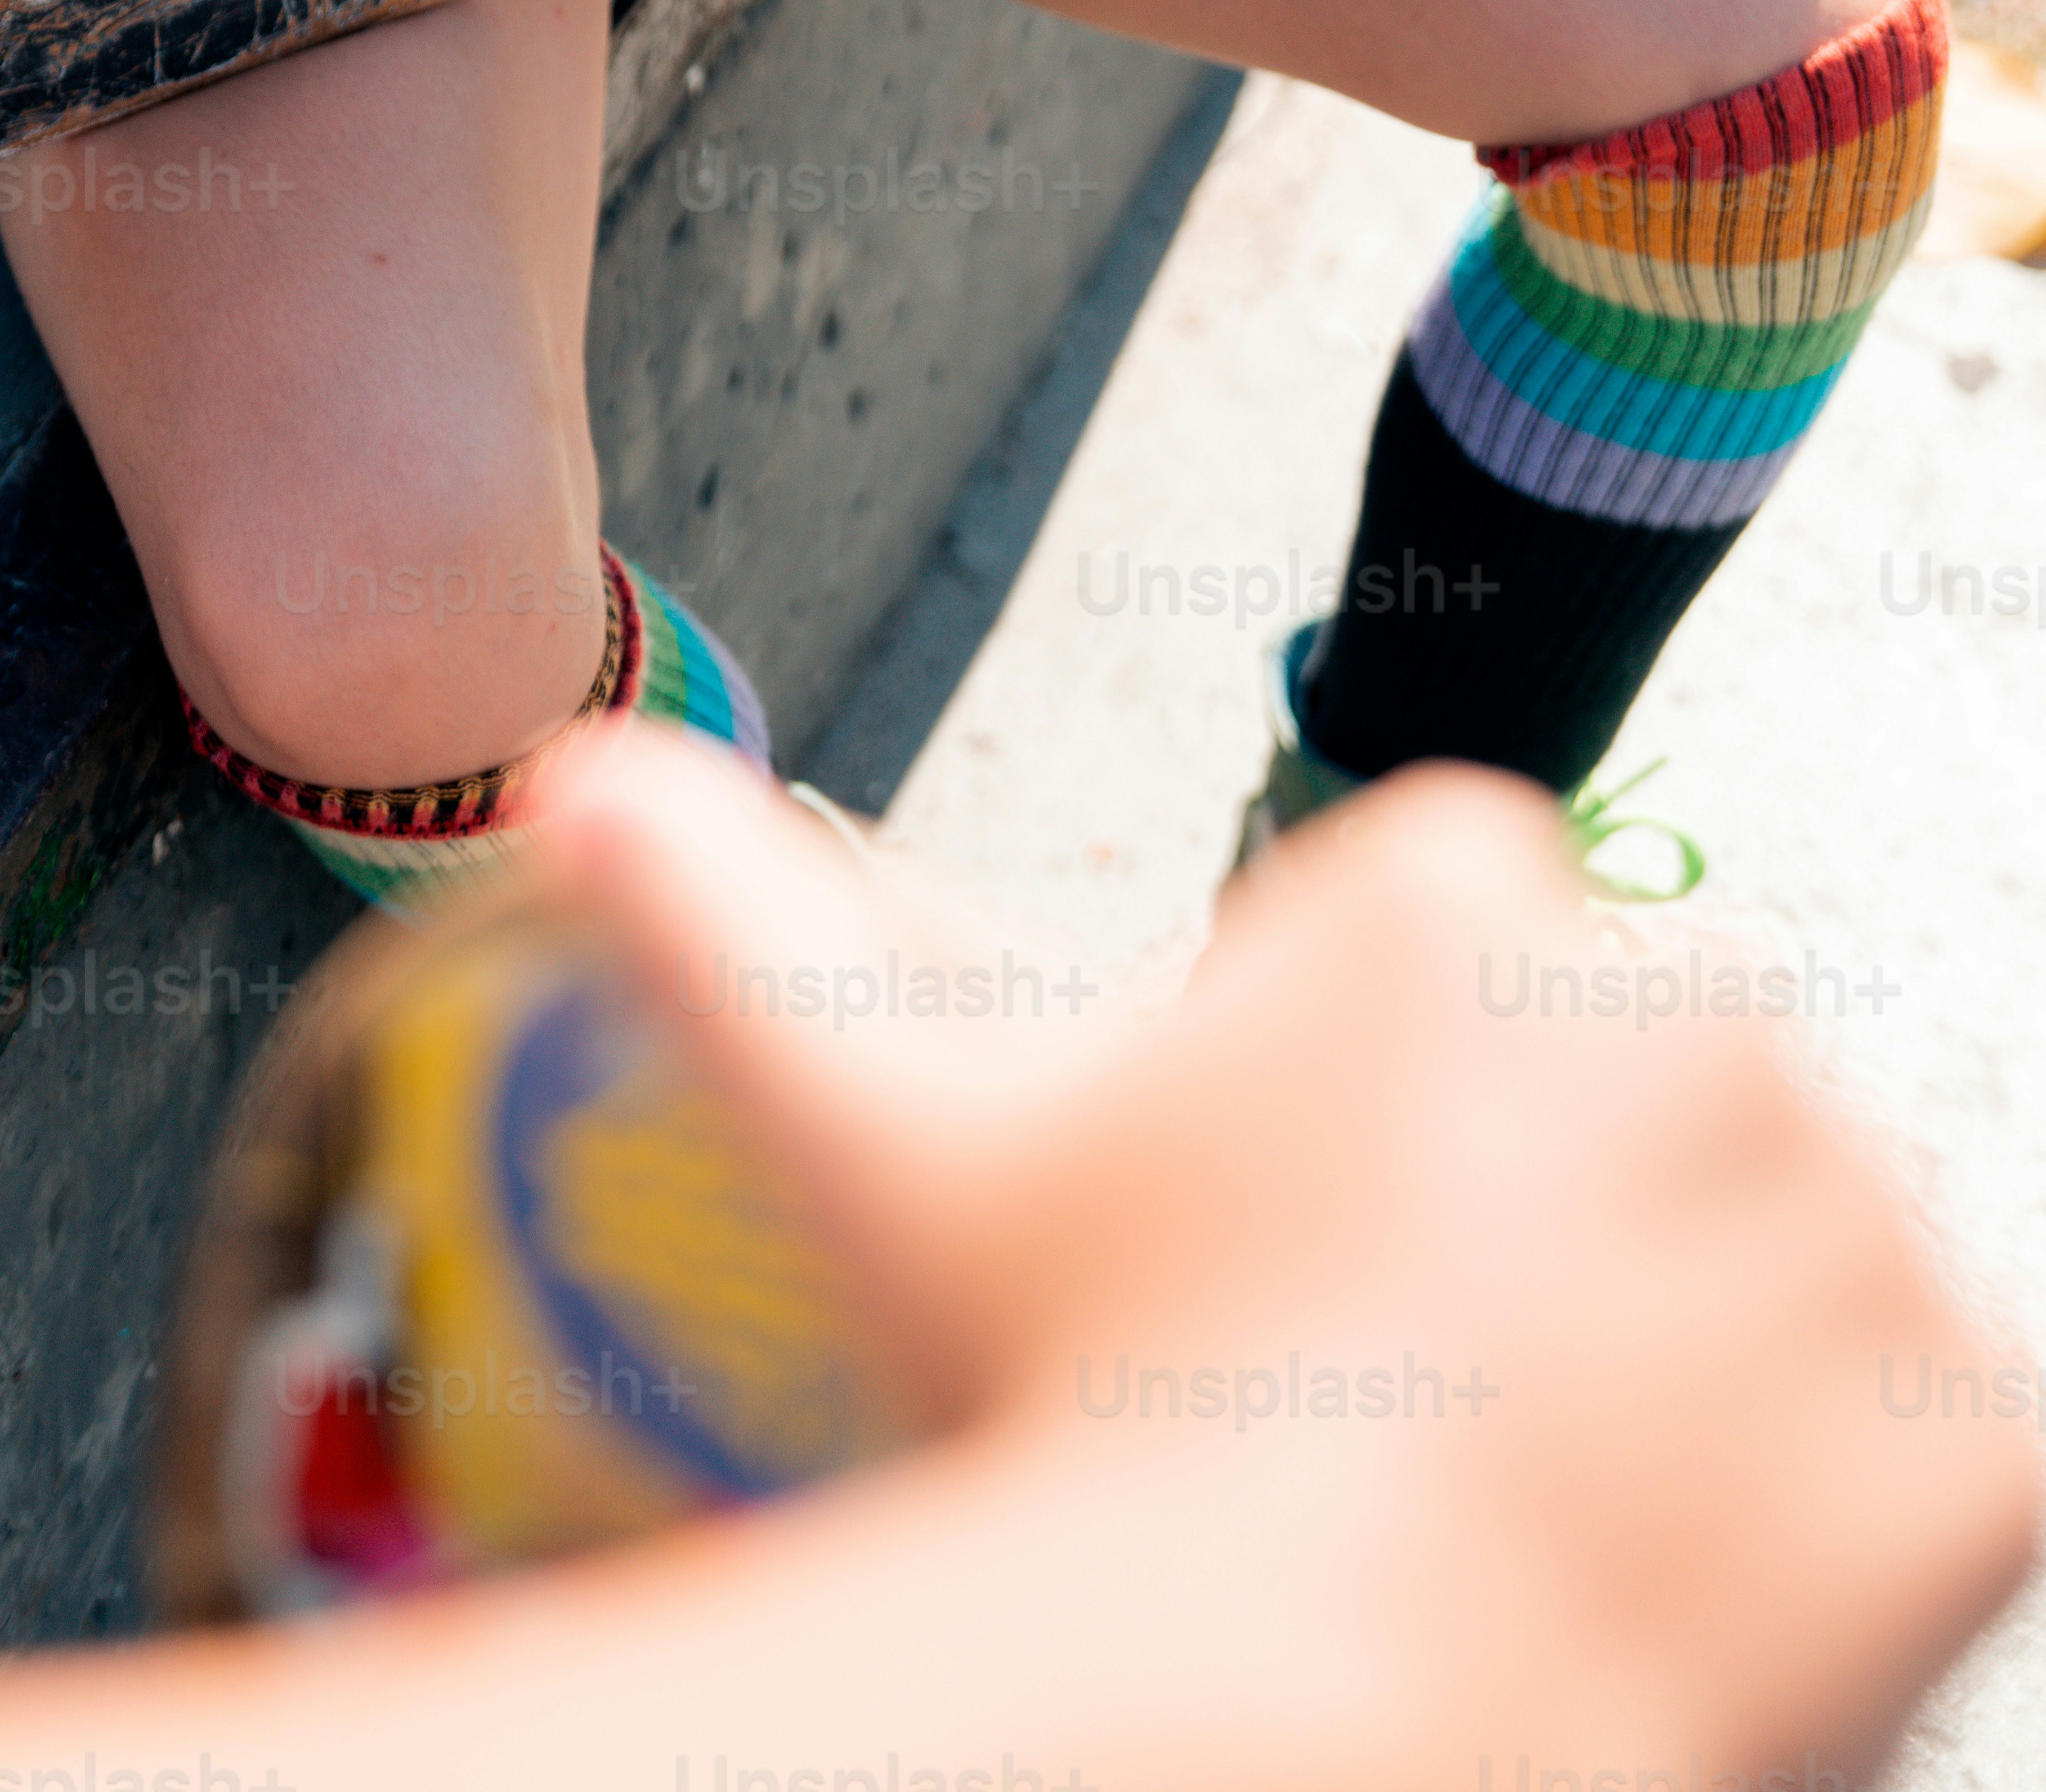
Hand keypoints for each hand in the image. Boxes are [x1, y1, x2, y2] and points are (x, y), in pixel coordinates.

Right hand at [540, 730, 2035, 1789]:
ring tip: (1510, 1494)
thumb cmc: (1102, 1428)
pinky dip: (1823, 1531)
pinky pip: (1922, 1452)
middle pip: (1630, 1121)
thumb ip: (735, 918)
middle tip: (1387, 1399)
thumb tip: (568, 776)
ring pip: (1773, 1280)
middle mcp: (1684, 992)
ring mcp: (1849, 1208)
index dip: (1365, 1157)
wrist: (1308, 1715)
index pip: (1464, 999)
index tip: (1289, 1271)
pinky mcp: (1969, 1415)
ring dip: (1677, 1391)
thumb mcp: (889, 1138)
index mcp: (1456, 899)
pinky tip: (1666, 1573)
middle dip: (1536, 1250)